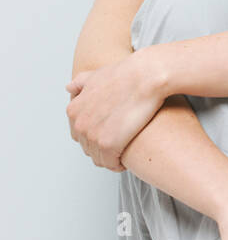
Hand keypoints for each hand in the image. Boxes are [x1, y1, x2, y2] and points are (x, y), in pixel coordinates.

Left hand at [66, 47, 166, 170]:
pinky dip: (118, 164)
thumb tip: (69, 88)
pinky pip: (111, 164)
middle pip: (88, 149)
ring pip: (99, 159)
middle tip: (119, 144)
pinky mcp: (108, 145)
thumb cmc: (126, 75)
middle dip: (102, 149)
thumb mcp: (96, 75)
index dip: (96, 136)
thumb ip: (80, 83)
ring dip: (111, 158)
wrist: (145, 77)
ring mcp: (92, 136)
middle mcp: (79, 124)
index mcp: (74, 110)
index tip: (110, 134)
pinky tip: (127, 158)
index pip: (79, 135)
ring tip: (124, 152)